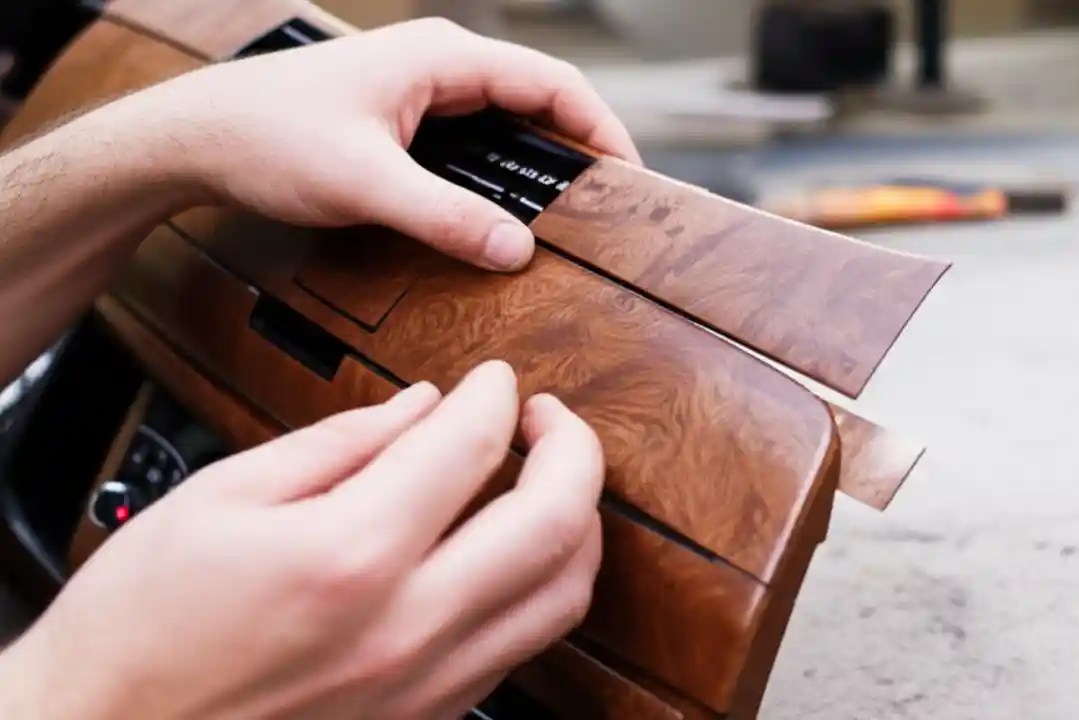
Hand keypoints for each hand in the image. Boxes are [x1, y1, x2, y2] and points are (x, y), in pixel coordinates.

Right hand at [0, 361, 604, 718]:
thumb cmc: (139, 629)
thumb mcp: (219, 499)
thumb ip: (336, 444)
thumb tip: (420, 407)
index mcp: (347, 554)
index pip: (469, 445)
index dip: (493, 393)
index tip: (492, 379)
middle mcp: (405, 627)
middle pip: (555, 522)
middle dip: (574, 447)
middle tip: (548, 416)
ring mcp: (425, 684)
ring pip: (562, 594)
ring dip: (578, 523)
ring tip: (550, 482)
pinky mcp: (426, 717)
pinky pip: (524, 645)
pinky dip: (540, 585)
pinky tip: (512, 555)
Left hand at [116, 18, 639, 270]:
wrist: (196, 137)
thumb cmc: (266, 137)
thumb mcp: (364, 183)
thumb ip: (445, 217)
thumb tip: (516, 250)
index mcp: (443, 57)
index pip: (553, 83)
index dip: (602, 129)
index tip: (632, 179)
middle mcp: (441, 64)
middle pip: (539, 100)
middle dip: (580, 150)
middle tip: (609, 209)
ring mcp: (423, 89)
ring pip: (507, 122)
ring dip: (540, 165)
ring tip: (572, 216)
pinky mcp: (406, 117)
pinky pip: (475, 141)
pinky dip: (502, 173)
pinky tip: (507, 213)